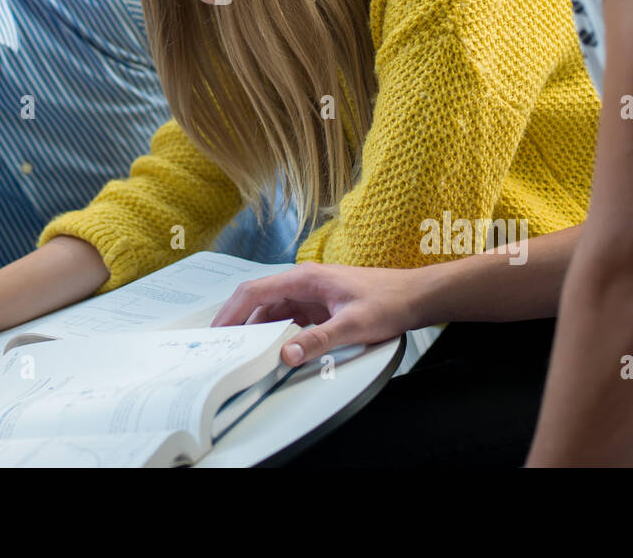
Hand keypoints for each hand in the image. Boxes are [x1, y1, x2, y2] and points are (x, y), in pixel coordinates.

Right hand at [210, 262, 419, 366]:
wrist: (414, 296)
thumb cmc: (388, 301)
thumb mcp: (352, 325)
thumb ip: (317, 340)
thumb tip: (286, 354)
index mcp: (305, 279)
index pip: (255, 291)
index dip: (232, 311)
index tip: (217, 330)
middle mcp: (303, 283)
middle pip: (259, 301)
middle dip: (239, 321)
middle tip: (223, 346)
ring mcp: (310, 294)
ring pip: (273, 311)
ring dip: (258, 330)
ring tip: (243, 351)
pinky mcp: (319, 306)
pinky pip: (289, 318)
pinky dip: (277, 333)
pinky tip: (273, 349)